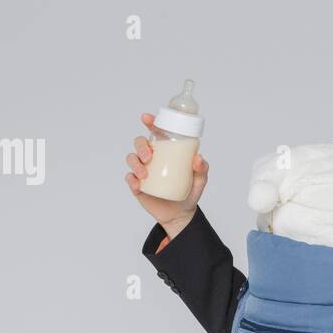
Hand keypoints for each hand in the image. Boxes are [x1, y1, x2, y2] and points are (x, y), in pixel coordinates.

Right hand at [124, 112, 209, 236]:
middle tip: (149, 156)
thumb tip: (198, 158)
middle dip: (141, 146)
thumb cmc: (190, 192)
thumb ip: (202, 169)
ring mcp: (143, 171)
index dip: (150, 123)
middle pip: (139, 143)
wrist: (181, 214)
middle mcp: (152, 158)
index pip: (155, 132)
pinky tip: (138, 184)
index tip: (147, 118)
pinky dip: (132, 180)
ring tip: (144, 174)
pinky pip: (130, 178)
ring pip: (132, 159)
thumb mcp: (200, 180)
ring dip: (135, 163)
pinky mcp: (137, 185)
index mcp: (166, 151)